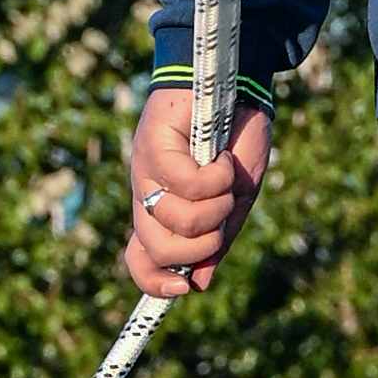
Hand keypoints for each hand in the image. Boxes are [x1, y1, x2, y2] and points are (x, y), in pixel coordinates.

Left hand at [127, 81, 276, 301]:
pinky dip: (216, 176)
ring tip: (223, 177)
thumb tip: (198, 282)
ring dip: (215, 207)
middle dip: (201, 244)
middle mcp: (147, 196)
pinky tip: (219, 157)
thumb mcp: (233, 201)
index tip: (184, 289)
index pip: (139, 261)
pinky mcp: (153, 145)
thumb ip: (215, 239)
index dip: (154, 283)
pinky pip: (186, 184)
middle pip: (158, 250)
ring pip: (176, 221)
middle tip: (222, 212)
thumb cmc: (235, 143)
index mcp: (161, 214)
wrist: (237, 88)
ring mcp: (146, 171)